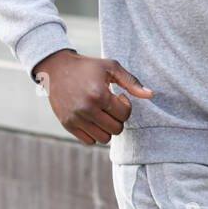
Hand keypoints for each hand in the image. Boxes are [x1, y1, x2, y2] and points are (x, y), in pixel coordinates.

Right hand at [32, 50, 152, 145]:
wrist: (56, 69)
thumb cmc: (88, 67)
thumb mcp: (111, 67)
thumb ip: (132, 82)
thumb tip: (151, 95)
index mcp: (99, 95)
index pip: (124, 115)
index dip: (126, 106)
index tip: (118, 96)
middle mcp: (86, 109)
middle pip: (116, 129)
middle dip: (118, 118)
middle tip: (111, 106)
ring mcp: (75, 119)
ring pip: (104, 138)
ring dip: (107, 128)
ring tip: (102, 113)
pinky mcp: (67, 125)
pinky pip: (89, 141)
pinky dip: (95, 133)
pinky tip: (93, 119)